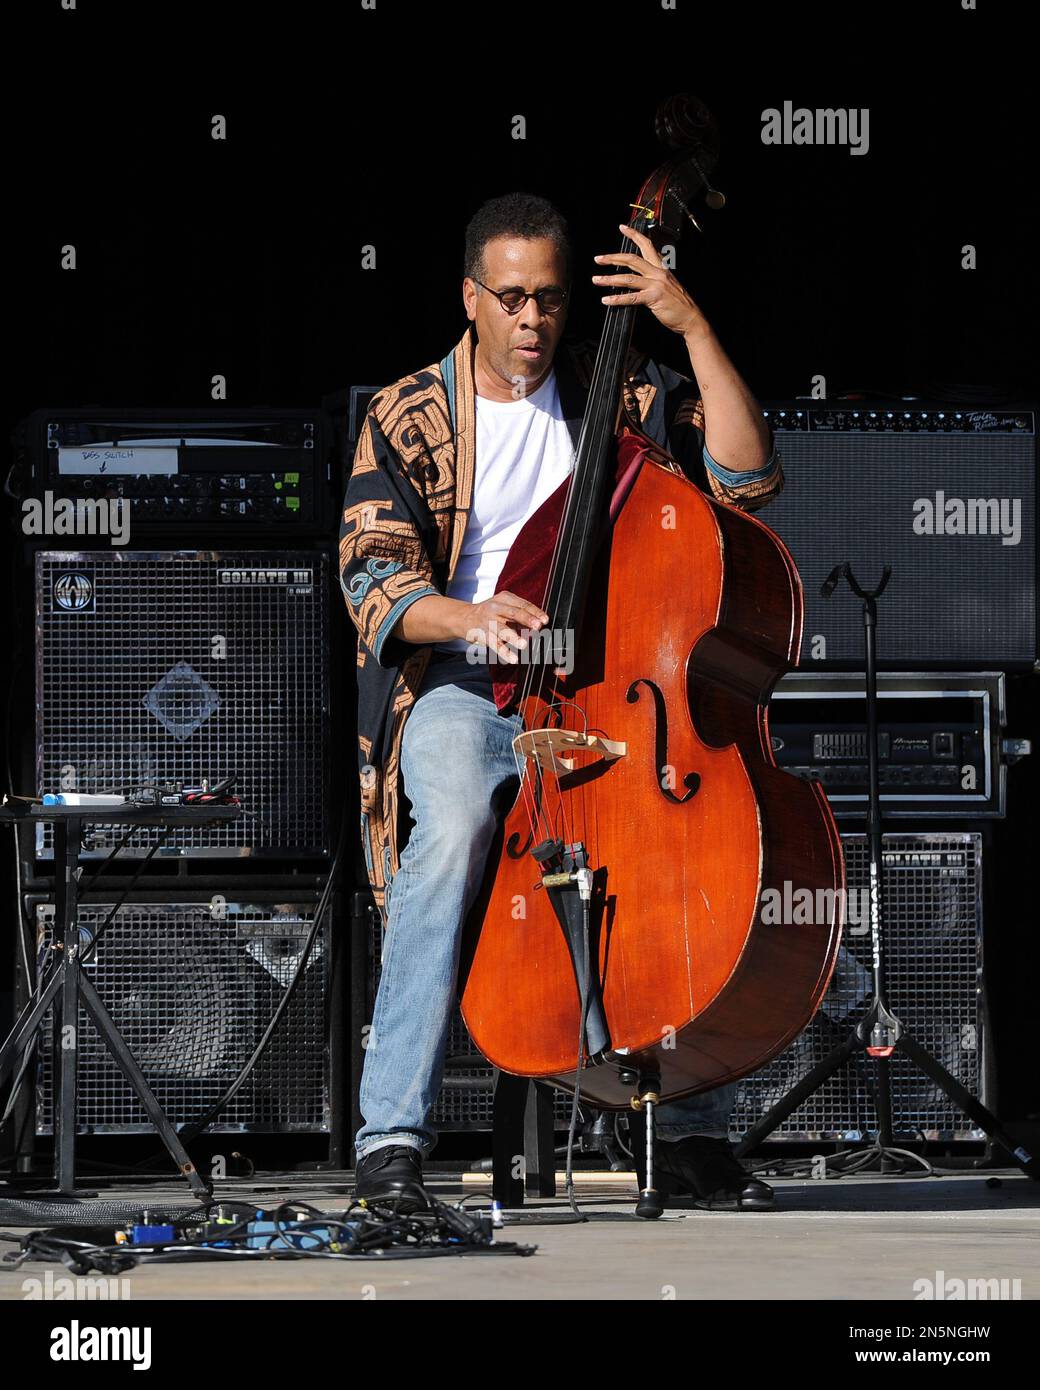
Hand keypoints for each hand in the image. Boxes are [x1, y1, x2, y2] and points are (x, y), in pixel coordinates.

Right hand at [465, 591, 548, 663]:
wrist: (464, 617)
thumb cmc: (491, 613)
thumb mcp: (504, 607)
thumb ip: (521, 615)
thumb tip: (539, 625)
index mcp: (505, 599)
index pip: (523, 605)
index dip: (535, 612)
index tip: (545, 620)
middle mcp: (496, 608)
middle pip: (514, 613)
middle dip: (527, 619)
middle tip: (538, 626)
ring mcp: (488, 622)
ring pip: (503, 630)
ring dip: (514, 637)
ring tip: (523, 644)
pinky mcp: (483, 635)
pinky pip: (495, 645)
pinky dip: (504, 652)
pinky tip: (513, 659)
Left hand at [592, 223, 708, 336]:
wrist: (691, 317)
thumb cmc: (679, 304)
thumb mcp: (668, 284)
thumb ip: (654, 277)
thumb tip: (640, 275)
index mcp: (661, 268)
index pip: (647, 245)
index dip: (634, 235)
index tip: (623, 228)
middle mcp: (658, 273)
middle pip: (632, 259)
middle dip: (613, 258)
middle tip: (599, 259)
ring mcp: (656, 285)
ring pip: (628, 278)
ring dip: (609, 279)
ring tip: (597, 280)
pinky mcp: (654, 298)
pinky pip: (631, 297)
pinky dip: (617, 298)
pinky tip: (607, 300)